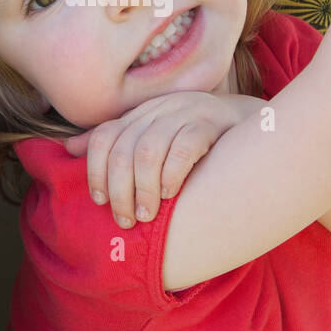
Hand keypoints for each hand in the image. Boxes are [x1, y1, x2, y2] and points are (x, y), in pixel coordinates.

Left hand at [63, 92, 261, 228]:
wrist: (263, 127)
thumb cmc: (206, 140)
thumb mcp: (157, 135)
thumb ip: (117, 142)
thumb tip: (67, 148)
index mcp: (145, 112)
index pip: (105, 136)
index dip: (96, 170)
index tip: (100, 201)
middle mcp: (162, 108)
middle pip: (124, 149)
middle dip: (120, 190)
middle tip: (127, 221)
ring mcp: (188, 112)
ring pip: (148, 150)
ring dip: (143, 189)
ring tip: (147, 215)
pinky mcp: (214, 123)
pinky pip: (184, 146)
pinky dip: (172, 173)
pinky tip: (173, 194)